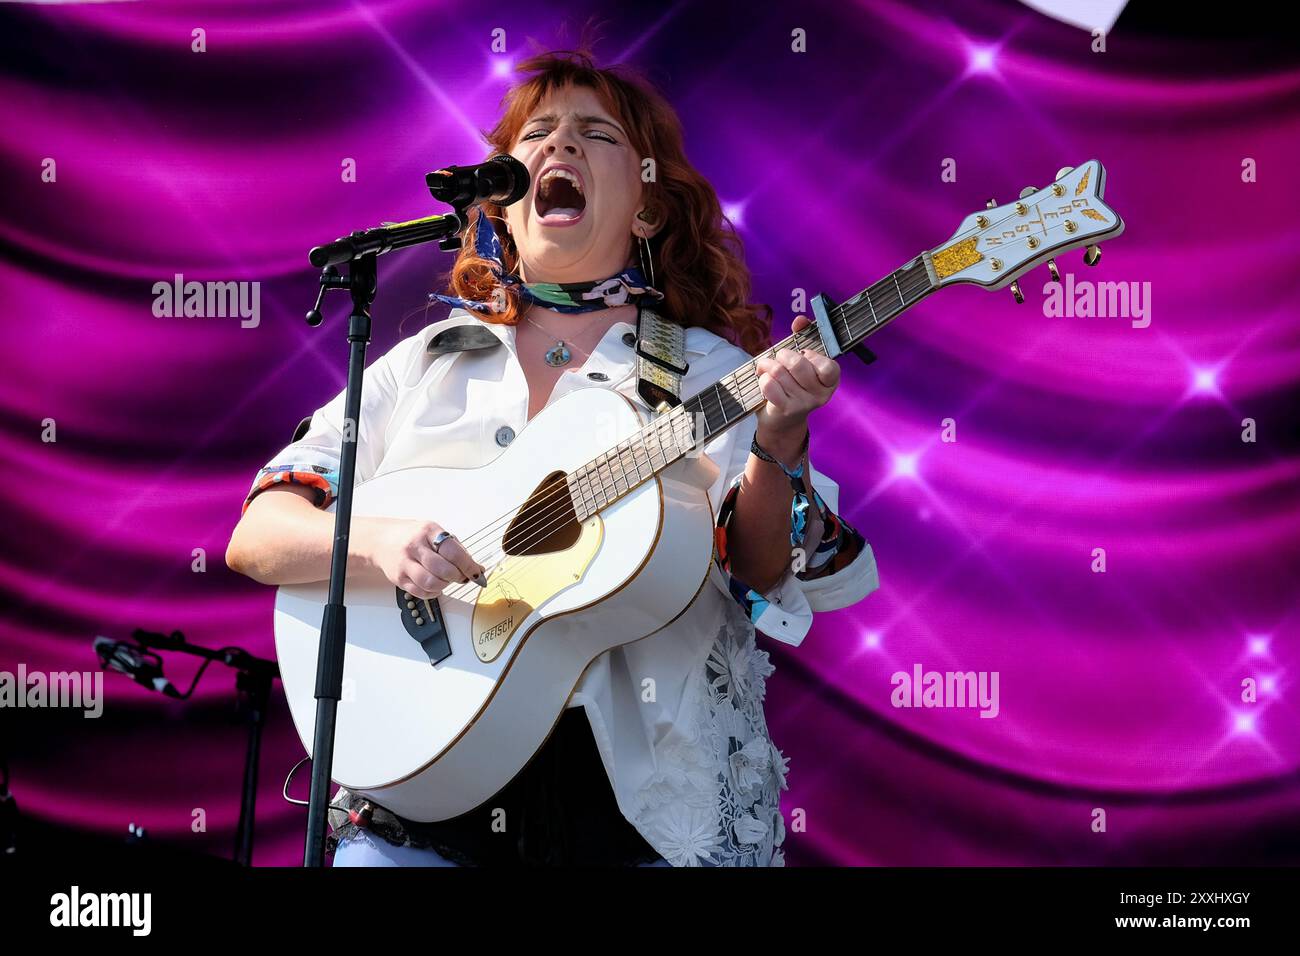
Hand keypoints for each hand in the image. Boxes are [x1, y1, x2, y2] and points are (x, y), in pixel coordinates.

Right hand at [361, 518, 485, 598]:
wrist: (381, 540)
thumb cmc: (412, 537)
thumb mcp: (434, 533)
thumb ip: (456, 549)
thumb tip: (477, 569)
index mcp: (428, 532)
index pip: (453, 552)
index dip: (468, 566)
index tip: (477, 573)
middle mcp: (415, 546)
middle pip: (443, 569)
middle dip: (457, 577)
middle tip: (461, 577)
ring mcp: (405, 563)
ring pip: (431, 583)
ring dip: (445, 585)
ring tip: (446, 580)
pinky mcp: (399, 578)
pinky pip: (420, 592)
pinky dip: (433, 593)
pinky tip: (435, 586)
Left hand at [753, 315, 839, 458]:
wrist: (782, 422)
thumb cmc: (792, 385)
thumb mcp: (802, 362)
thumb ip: (803, 337)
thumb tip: (800, 320)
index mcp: (830, 381)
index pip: (828, 366)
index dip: (812, 355)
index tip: (804, 355)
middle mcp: (821, 395)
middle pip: (798, 364)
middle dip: (783, 356)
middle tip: (779, 359)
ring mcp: (803, 404)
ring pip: (779, 372)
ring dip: (767, 365)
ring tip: (766, 369)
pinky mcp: (785, 410)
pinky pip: (768, 385)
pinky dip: (761, 378)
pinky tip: (763, 380)